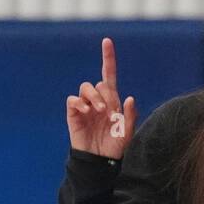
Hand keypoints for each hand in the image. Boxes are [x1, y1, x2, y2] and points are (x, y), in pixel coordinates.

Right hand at [66, 36, 135, 158]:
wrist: (99, 162)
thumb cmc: (114, 147)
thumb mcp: (127, 133)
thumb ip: (130, 116)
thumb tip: (129, 97)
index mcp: (112, 101)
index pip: (109, 75)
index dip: (108, 58)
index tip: (107, 41)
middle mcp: (98, 100)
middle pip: (99, 83)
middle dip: (105, 94)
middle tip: (108, 111)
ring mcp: (85, 106)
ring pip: (86, 87)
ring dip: (93, 96)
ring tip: (97, 110)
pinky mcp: (74, 114)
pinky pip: (73, 100)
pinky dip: (79, 103)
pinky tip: (86, 111)